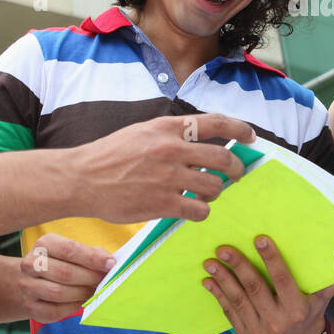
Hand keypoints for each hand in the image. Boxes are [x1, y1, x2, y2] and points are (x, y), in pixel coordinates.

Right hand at [20, 232, 115, 322]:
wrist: (33, 279)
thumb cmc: (62, 262)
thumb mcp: (75, 251)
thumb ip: (93, 254)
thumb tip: (111, 264)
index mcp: (45, 244)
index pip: (70, 249)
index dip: (92, 258)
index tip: (111, 264)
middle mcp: (30, 263)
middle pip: (65, 273)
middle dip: (89, 278)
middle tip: (104, 281)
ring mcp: (26, 285)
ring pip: (58, 293)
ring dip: (82, 294)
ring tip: (94, 291)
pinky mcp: (29, 306)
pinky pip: (54, 311)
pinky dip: (72, 308)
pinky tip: (81, 302)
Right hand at [73, 113, 256, 224]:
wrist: (82, 178)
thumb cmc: (110, 155)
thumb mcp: (142, 132)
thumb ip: (172, 135)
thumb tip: (202, 142)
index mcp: (168, 128)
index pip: (216, 123)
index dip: (240, 129)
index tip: (251, 136)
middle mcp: (172, 150)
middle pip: (224, 159)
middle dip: (237, 169)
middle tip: (236, 174)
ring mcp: (168, 178)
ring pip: (214, 187)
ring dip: (215, 192)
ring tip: (204, 193)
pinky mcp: (163, 204)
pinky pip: (199, 210)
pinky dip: (200, 211)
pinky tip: (191, 209)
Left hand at [201, 236, 333, 333]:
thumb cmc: (311, 307)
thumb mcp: (323, 294)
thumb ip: (327, 275)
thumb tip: (333, 249)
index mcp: (297, 309)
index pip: (282, 280)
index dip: (271, 259)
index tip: (260, 239)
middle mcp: (278, 322)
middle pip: (255, 289)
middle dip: (238, 266)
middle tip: (223, 248)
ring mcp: (260, 332)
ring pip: (239, 301)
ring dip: (223, 280)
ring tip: (210, 263)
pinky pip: (230, 314)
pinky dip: (219, 296)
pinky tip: (209, 281)